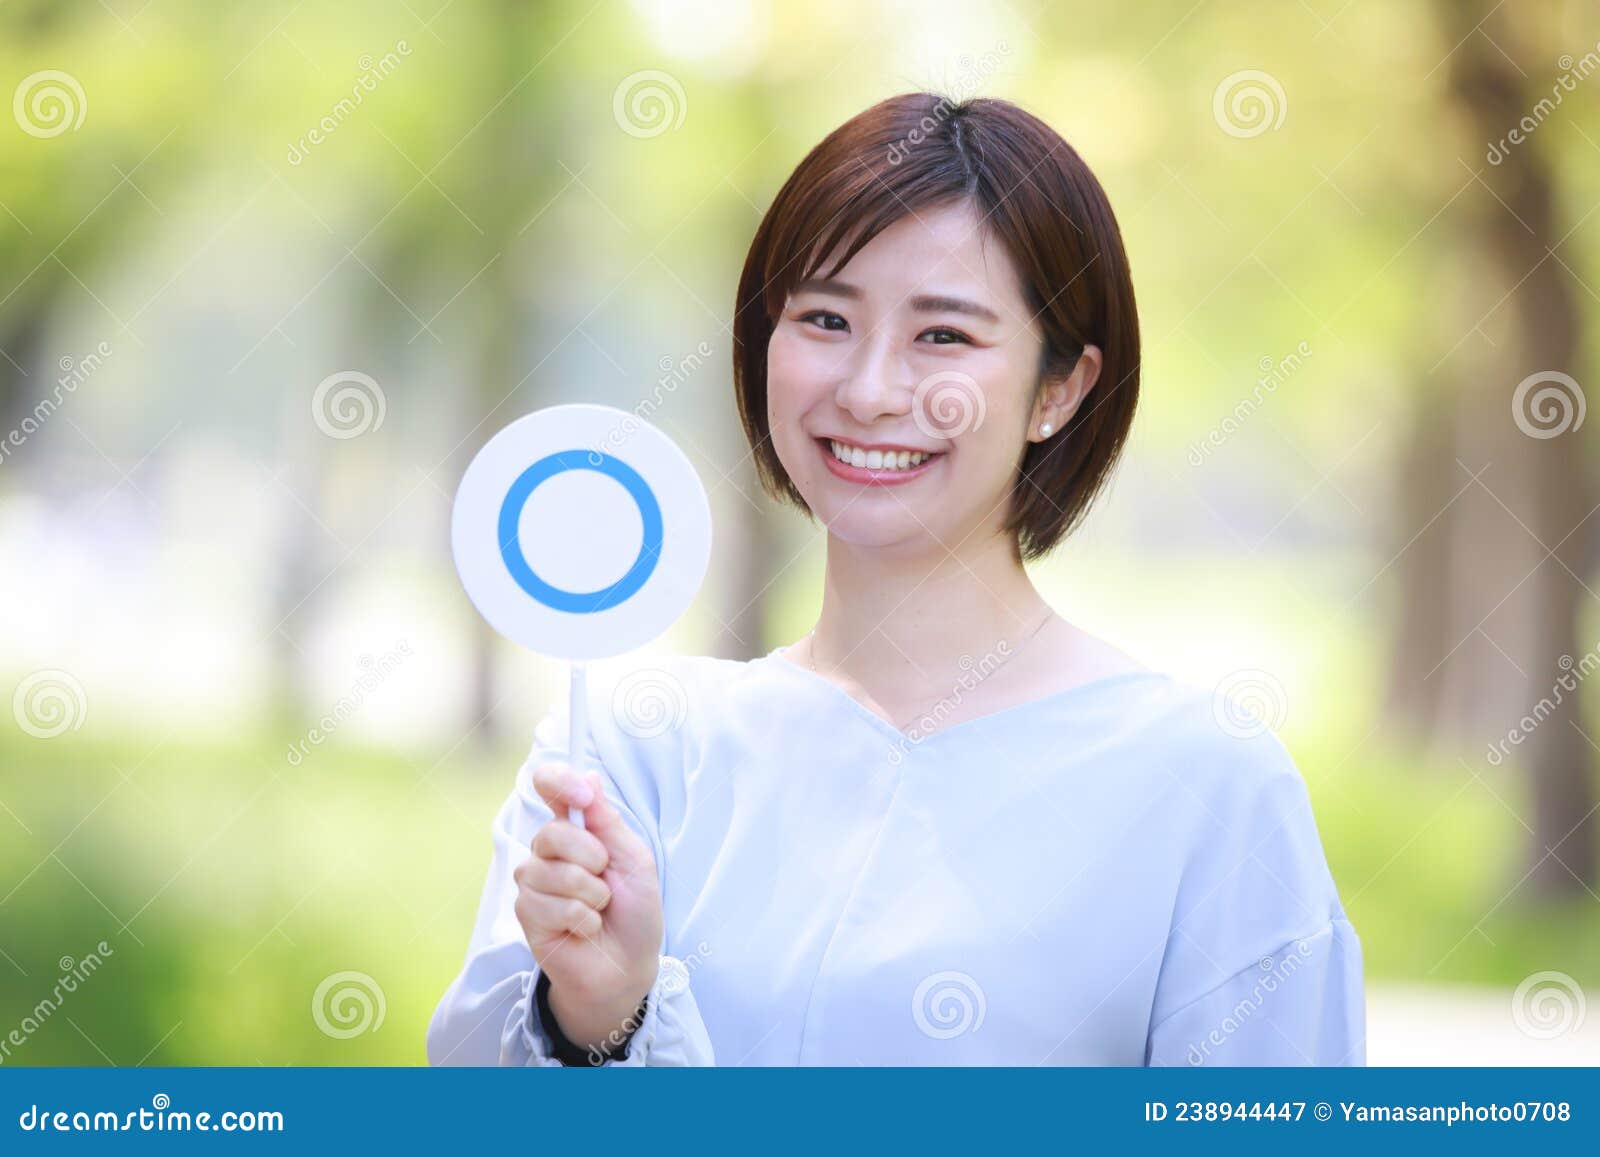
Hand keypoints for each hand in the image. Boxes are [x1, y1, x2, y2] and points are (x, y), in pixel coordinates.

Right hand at [514, 763, 662, 1050]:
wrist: (629, 965)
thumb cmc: (635, 911)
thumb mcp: (634, 860)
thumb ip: (607, 821)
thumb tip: (588, 776)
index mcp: (577, 828)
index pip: (550, 786)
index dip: (558, 781)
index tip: (581, 795)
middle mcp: (549, 851)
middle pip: (552, 833)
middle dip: (591, 857)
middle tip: (606, 879)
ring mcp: (534, 881)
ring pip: (551, 872)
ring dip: (590, 895)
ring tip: (598, 909)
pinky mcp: (527, 913)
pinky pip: (550, 905)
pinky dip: (581, 918)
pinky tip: (585, 929)